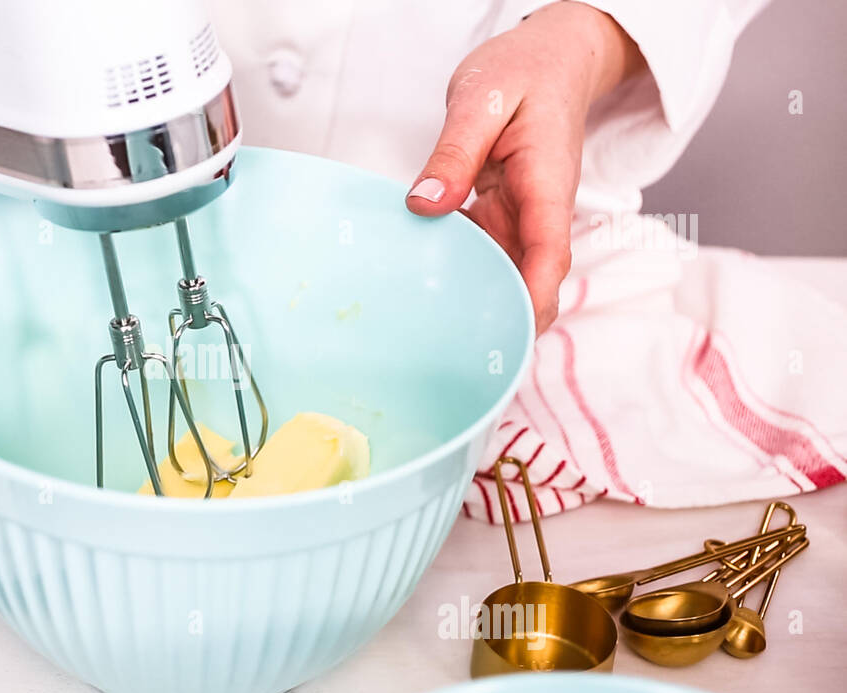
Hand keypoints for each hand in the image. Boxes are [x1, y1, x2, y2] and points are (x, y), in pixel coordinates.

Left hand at [406, 1, 644, 331]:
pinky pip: (486, 255)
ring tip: (430, 334)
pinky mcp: (504, 216)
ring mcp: (522, 218)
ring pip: (507, 275)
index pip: (549, 254)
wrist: (552, 57)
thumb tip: (425, 203)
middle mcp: (540, 210)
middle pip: (531, 281)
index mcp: (546, 184)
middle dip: (503, 321)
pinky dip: (461, 273)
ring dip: (478, 303)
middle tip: (452, 354)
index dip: (532, 299)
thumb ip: (454, 151)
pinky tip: (422, 286)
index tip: (509, 335)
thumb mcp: (480, 99)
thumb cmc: (523, 71)